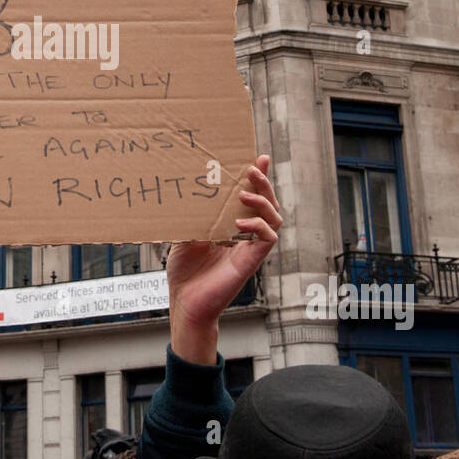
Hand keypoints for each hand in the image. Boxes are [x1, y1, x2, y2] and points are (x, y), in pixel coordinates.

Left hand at [166, 156, 280, 364]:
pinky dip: (259, 226)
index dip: (257, 178)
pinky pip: (268, 239)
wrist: (185, 302)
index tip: (257, 157)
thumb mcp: (184, 235)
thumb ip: (193, 215)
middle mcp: (245, 235)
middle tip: (253, 168)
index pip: (250, 198)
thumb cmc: (184, 272)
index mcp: (231, 226)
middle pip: (268, 203)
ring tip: (246, 192)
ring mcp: (250, 248)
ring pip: (275, 218)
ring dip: (264, 201)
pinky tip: (240, 222)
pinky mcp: (251, 262)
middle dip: (264, 183)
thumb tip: (191, 192)